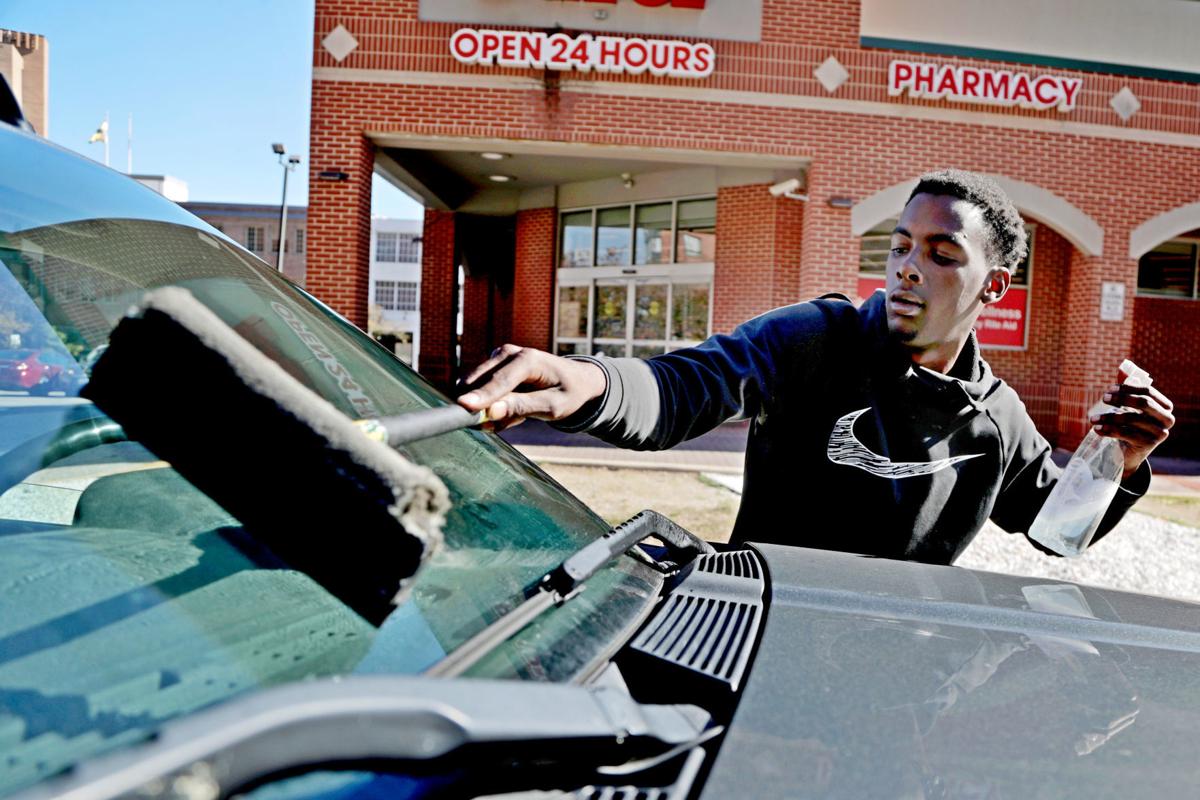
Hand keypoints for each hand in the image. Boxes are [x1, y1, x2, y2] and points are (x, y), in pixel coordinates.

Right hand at [456, 344, 606, 431]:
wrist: (575, 379)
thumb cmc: (568, 393)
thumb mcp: (552, 406)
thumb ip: (522, 407)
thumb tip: (491, 411)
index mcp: (529, 359)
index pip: (500, 381)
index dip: (482, 396)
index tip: (463, 406)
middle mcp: (510, 352)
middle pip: (481, 380)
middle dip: (480, 407)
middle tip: (492, 427)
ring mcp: (500, 356)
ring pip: (477, 386)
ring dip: (489, 409)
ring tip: (516, 417)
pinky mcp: (494, 364)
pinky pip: (481, 389)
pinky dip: (493, 405)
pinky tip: (512, 410)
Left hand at [1090, 383, 1174, 478]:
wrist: (1129, 453)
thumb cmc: (1130, 425)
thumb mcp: (1129, 408)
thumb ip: (1128, 389)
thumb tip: (1123, 368)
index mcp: (1165, 407)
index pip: (1148, 391)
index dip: (1127, 388)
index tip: (1109, 389)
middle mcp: (1167, 419)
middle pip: (1143, 403)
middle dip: (1121, 399)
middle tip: (1103, 399)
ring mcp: (1159, 433)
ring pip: (1131, 419)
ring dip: (1108, 416)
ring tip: (1092, 419)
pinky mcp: (1148, 445)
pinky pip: (1125, 434)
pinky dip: (1108, 430)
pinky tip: (1097, 429)